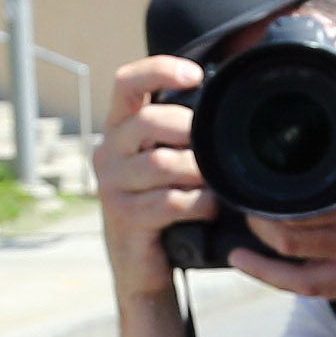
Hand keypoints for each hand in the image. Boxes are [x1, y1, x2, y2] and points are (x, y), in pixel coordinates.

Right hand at [95, 55, 217, 300]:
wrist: (142, 266)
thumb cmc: (164, 205)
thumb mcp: (169, 161)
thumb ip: (184, 131)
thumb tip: (228, 92)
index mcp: (119, 128)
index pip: (126, 82)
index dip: (158, 70)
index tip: (195, 75)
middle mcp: (107, 151)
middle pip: (147, 121)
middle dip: (190, 130)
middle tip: (215, 147)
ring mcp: (112, 185)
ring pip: (161, 163)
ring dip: (198, 171)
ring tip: (215, 182)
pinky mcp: (125, 217)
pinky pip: (169, 202)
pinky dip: (199, 203)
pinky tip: (209, 207)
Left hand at [229, 114, 335, 301]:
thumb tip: (326, 77)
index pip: (295, 187)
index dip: (260, 179)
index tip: (244, 166)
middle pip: (284, 222)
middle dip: (254, 207)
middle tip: (239, 193)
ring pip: (289, 254)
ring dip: (257, 239)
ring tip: (242, 223)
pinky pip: (307, 287)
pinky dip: (270, 275)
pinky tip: (245, 262)